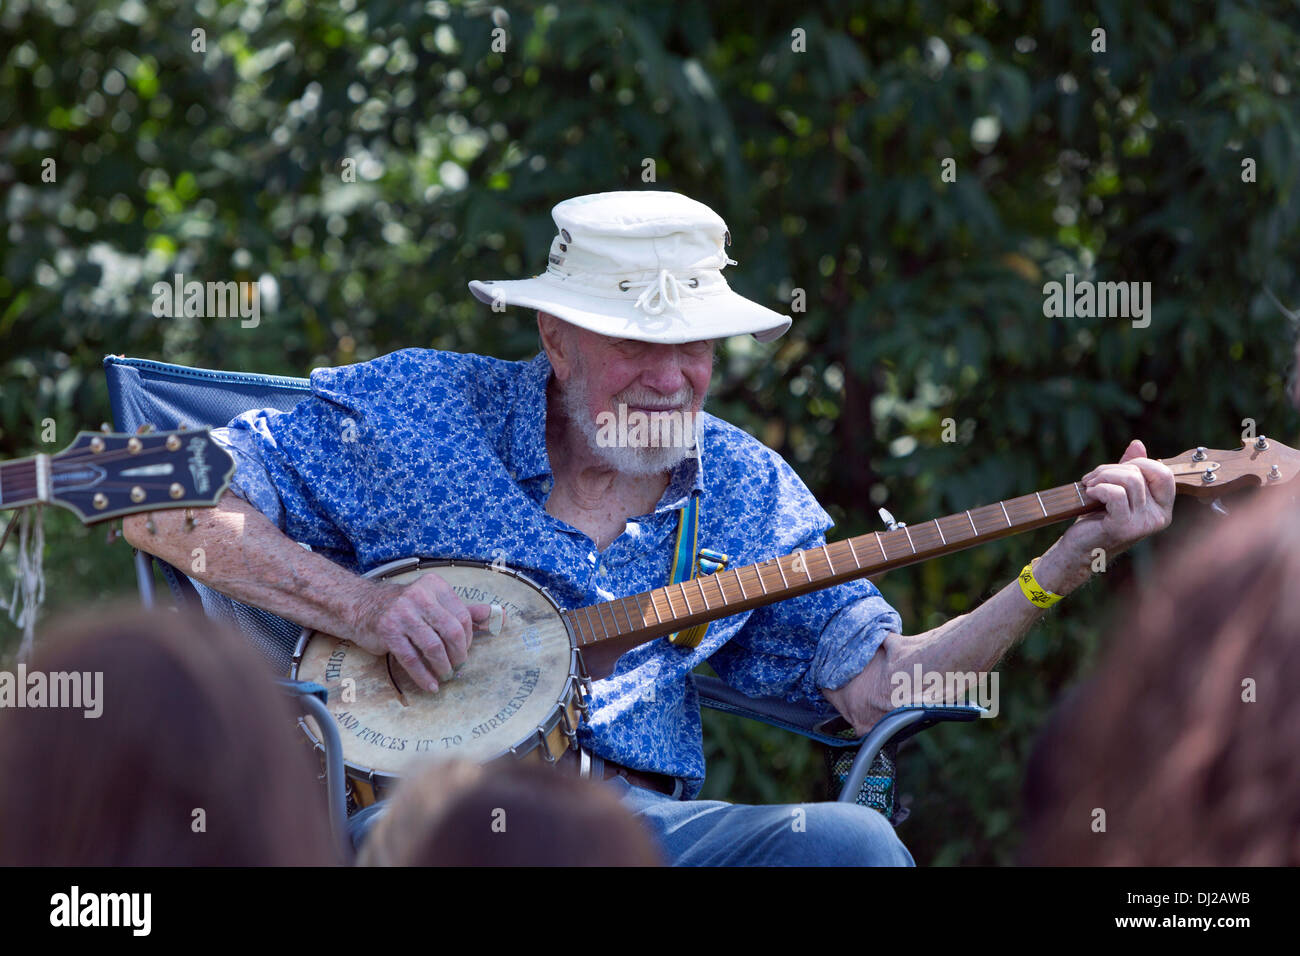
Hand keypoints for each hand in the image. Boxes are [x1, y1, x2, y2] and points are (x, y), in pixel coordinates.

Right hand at [345, 571, 492, 691]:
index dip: (468, 638)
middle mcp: (418, 595)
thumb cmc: (405, 608)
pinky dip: (424, 675)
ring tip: (446, 675)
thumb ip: (466, 610)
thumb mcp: (436, 603)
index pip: (462, 616)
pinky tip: (431, 685)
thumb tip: (500, 616)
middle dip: (459, 654)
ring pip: (433, 646)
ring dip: (443, 666)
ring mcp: (401, 613)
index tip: (464, 651)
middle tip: (458, 666)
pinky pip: (411, 659)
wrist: (361, 606)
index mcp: (434, 586)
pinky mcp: (387, 631)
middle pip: (451, 631)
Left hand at [1063, 438, 1175, 562]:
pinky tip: (1089, 494)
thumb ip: (1130, 469)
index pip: (1163, 473)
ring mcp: (1143, 524)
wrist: (1079, 549)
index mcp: (1163, 508)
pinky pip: (1115, 493)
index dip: (1139, 463)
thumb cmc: (1098, 519)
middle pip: (1141, 473)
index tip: (1115, 469)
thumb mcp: (1117, 490)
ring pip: (1129, 480)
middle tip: (1092, 478)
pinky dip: (1098, 488)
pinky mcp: (1123, 527)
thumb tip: (1138, 444)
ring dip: (1102, 476)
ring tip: (1088, 485)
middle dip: (1112, 468)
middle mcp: (1159, 517)